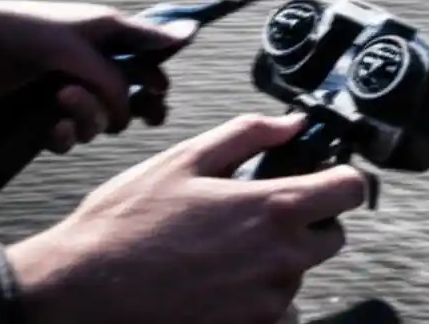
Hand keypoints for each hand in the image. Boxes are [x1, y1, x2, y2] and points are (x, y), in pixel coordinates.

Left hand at [0, 0, 188, 152]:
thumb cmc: (36, 31)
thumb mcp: (94, 33)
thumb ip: (140, 47)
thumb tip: (192, 33)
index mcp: (113, 48)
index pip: (151, 73)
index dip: (157, 88)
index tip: (156, 95)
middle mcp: (96, 75)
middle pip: (134, 106)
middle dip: (133, 111)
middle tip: (136, 116)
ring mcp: (73, 99)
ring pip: (102, 126)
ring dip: (88, 114)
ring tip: (63, 97)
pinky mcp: (48, 121)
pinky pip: (71, 140)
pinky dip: (66, 135)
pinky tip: (54, 125)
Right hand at [7, 114, 368, 323]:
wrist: (79, 292)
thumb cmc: (123, 225)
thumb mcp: (184, 161)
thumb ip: (248, 134)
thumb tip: (292, 123)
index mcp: (272, 208)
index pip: (349, 190)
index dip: (338, 179)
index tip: (322, 178)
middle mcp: (280, 259)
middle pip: (330, 236)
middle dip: (306, 222)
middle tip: (258, 217)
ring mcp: (266, 302)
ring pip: (299, 275)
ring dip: (276, 263)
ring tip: (222, 253)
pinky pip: (275, 312)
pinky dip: (256, 298)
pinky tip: (216, 284)